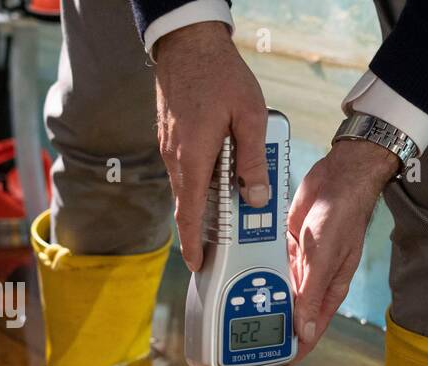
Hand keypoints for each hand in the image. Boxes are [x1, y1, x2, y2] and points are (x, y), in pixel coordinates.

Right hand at [154, 22, 267, 271]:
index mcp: (193, 159)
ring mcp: (170, 147)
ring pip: (189, 186)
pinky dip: (203, 178)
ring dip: (208, 199)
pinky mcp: (172, 137)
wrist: (188, 41)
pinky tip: (222, 171)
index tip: (197, 263)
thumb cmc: (219, 74)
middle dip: (207, 225)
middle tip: (228, 238)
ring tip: (233, 202)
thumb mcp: (249, 117)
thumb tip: (256, 196)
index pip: (188, 215)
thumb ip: (253, 161)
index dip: (192, 243)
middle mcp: (175, 157)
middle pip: (189, 204)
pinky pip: (187, 168)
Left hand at [258, 139, 399, 365]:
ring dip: (256, 302)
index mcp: (326, 295)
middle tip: (239, 347)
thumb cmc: (343, 216)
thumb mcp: (324, 258)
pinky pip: (266, 265)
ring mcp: (297, 267)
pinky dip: (253, 270)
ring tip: (232, 316)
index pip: (305, 336)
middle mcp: (311, 285)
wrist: (340, 178)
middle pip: (286, 319)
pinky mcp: (285, 248)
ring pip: (273, 293)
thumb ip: (312, 295)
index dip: (285, 357)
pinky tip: (236, 277)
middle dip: (265, 333)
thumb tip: (303, 332)